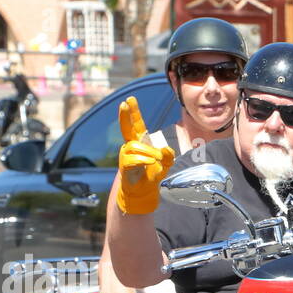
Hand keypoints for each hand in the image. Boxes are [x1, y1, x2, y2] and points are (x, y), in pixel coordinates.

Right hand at [116, 97, 173, 214]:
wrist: (144, 192)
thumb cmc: (152, 174)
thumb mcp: (165, 164)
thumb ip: (168, 156)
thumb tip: (166, 149)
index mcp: (140, 143)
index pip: (137, 125)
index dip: (133, 113)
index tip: (129, 100)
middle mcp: (131, 146)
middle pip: (127, 128)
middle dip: (125, 116)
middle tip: (123, 104)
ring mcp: (126, 155)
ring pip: (136, 147)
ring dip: (148, 152)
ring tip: (155, 160)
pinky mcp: (124, 165)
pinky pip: (133, 159)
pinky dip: (144, 160)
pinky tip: (150, 162)